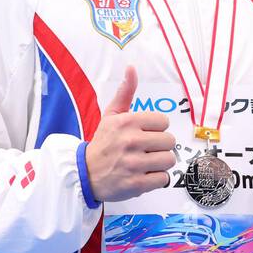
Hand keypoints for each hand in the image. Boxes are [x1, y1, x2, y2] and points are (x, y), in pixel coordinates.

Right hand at [85, 66, 177, 201]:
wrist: (83, 174)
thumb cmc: (103, 143)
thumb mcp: (111, 115)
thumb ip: (125, 93)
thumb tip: (132, 68)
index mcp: (127, 122)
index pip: (164, 122)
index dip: (156, 129)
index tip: (144, 135)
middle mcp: (130, 141)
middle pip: (169, 141)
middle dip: (159, 147)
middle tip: (144, 151)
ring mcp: (133, 164)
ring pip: (169, 160)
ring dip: (159, 163)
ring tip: (144, 163)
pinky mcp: (136, 184)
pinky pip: (163, 178)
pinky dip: (156, 179)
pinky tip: (142, 175)